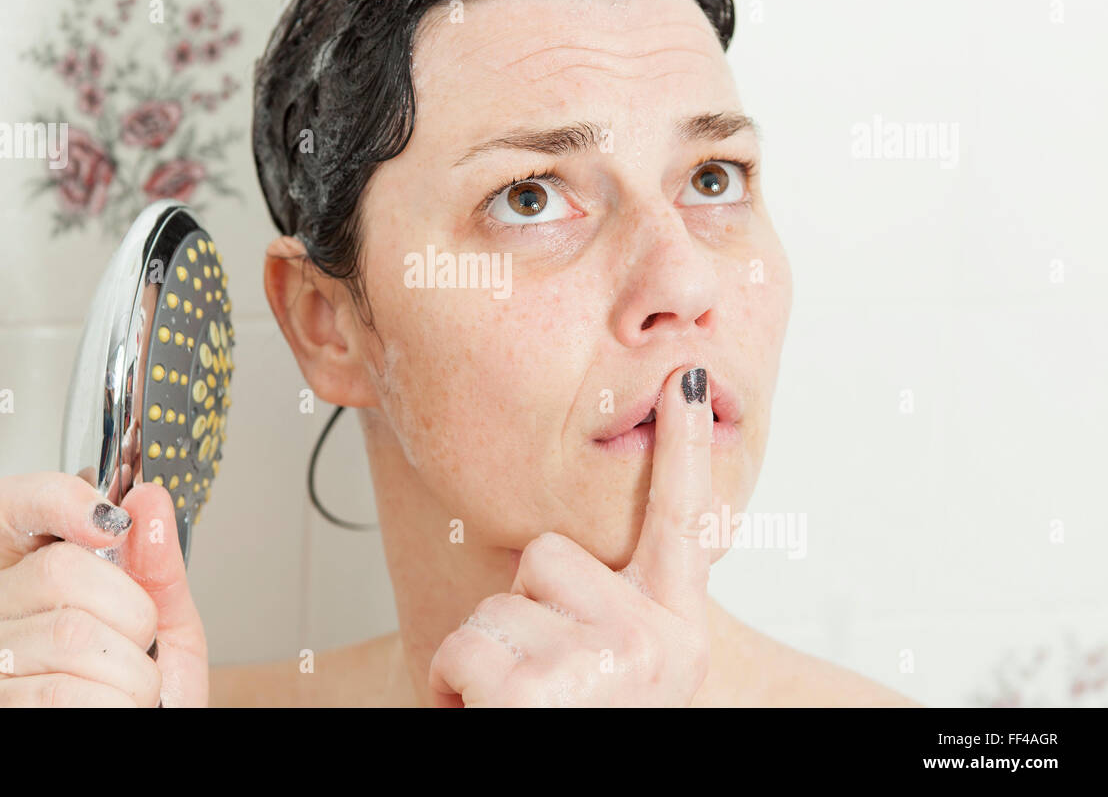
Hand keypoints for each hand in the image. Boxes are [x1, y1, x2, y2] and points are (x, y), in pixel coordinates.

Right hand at [0, 472, 208, 706]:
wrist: (140, 755)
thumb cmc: (143, 700)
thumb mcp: (166, 626)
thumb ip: (158, 564)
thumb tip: (148, 500)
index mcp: (34, 575)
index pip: (15, 506)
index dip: (59, 499)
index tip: (112, 520)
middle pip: (61, 568)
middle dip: (131, 612)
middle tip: (139, 649)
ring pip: (72, 634)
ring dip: (131, 672)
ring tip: (127, 692)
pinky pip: (62, 693)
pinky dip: (112, 706)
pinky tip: (108, 711)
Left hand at [428, 365, 712, 706]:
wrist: (591, 785)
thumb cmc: (598, 726)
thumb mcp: (626, 672)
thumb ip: (616, 607)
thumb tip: (568, 549)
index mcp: (676, 627)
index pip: (683, 521)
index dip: (683, 446)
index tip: (680, 380)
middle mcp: (653, 641)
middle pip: (542, 559)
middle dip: (523, 617)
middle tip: (550, 686)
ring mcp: (599, 665)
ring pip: (493, 610)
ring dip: (487, 664)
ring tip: (525, 714)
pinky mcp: (536, 693)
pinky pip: (458, 654)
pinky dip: (454, 693)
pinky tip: (494, 724)